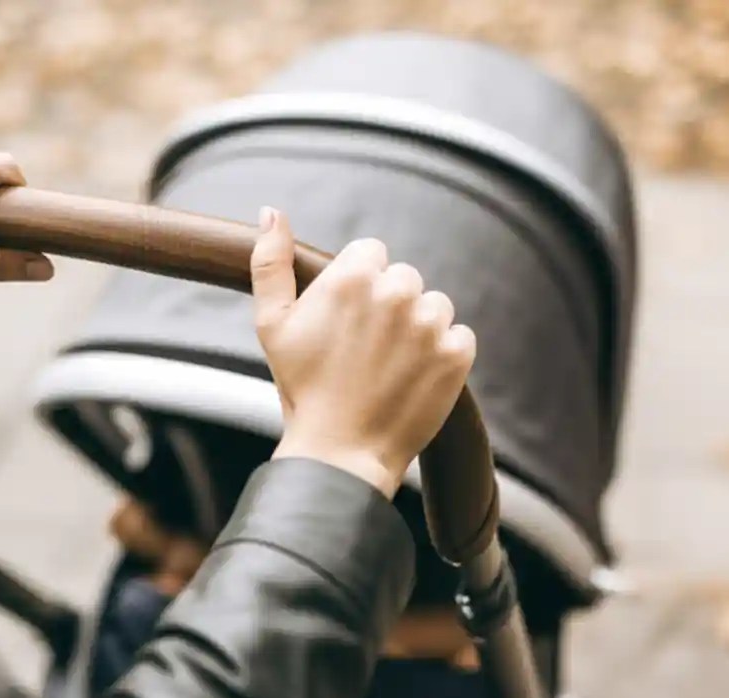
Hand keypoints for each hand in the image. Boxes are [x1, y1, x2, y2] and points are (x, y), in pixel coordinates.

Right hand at [251, 208, 475, 497]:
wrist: (340, 453)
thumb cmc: (301, 388)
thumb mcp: (271, 324)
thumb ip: (269, 262)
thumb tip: (271, 212)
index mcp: (352, 276)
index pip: (372, 254)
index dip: (358, 287)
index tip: (346, 322)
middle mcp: (396, 291)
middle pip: (404, 278)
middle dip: (389, 306)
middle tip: (365, 350)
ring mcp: (430, 323)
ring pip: (433, 306)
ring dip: (418, 330)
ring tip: (390, 367)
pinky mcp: (457, 354)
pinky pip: (459, 337)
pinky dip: (443, 356)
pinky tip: (414, 379)